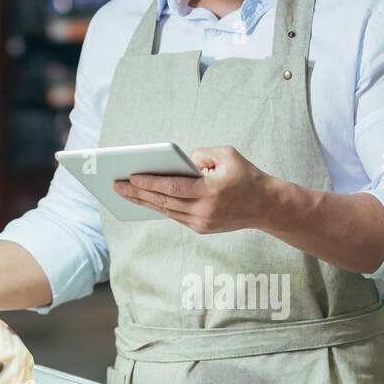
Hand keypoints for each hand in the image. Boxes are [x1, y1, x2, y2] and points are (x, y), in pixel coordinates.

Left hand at [112, 146, 276, 233]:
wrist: (267, 206)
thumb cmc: (246, 175)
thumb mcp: (226, 155)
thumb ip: (199, 154)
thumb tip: (175, 162)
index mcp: (210, 191)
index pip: (173, 187)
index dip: (150, 182)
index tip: (130, 177)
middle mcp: (204, 210)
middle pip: (164, 201)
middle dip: (138, 193)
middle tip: (116, 185)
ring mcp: (202, 223)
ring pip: (166, 211)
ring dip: (144, 201)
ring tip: (124, 192)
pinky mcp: (201, 229)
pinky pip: (175, 216)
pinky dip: (159, 207)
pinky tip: (144, 199)